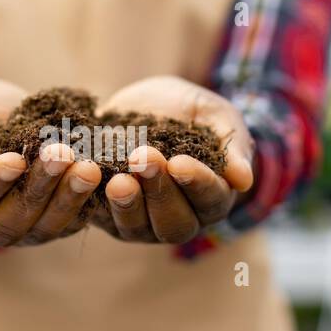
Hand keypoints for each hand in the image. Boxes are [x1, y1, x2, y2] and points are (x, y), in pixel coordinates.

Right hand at [0, 79, 103, 246]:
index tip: (14, 159)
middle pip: (9, 222)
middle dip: (38, 188)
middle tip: (61, 154)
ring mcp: (20, 229)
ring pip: (42, 227)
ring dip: (67, 198)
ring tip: (88, 166)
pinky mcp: (50, 222)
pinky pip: (68, 223)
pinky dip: (86, 202)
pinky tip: (102, 176)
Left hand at [91, 75, 254, 243]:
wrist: (143, 103)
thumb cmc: (189, 110)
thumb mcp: (215, 115)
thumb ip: (232, 144)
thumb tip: (243, 180)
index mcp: (211, 197)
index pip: (209, 200)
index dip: (196, 184)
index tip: (180, 162)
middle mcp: (179, 217)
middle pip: (173, 223)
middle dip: (159, 192)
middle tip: (144, 159)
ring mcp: (141, 221)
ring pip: (137, 227)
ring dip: (127, 204)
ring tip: (118, 179)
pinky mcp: (106, 214)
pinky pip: (100, 217)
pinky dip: (92, 199)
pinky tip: (87, 178)